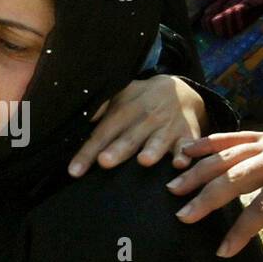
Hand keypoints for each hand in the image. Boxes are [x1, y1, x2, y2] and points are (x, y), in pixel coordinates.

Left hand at [68, 75, 206, 177]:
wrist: (181, 90)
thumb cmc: (140, 100)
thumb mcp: (120, 96)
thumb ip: (100, 109)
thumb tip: (78, 119)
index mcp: (124, 110)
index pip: (103, 133)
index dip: (88, 151)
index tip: (74, 171)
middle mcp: (145, 119)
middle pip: (129, 138)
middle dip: (118, 150)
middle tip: (104, 161)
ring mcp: (167, 127)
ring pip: (158, 141)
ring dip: (152, 150)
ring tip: (144, 161)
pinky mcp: (187, 135)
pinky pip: (188, 145)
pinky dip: (186, 154)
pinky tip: (180, 163)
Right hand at [166, 111, 262, 261]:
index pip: (262, 210)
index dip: (240, 232)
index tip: (221, 252)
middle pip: (236, 180)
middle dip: (206, 199)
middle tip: (182, 216)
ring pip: (228, 156)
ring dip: (199, 170)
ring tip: (173, 186)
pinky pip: (235, 137)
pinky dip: (210, 143)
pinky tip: (185, 149)